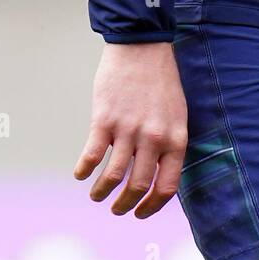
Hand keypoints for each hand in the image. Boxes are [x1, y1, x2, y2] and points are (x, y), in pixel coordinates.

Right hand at [75, 41, 187, 218]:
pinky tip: (80, 174)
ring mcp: (129, 129)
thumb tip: (158, 175)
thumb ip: (170, 143)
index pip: (167, 187)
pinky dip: (84, 171)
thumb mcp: (178, 114)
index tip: (140, 213)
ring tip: (97, 195)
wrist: (144, 46)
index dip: (152, 206)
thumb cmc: (162, 81)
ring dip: (102, 192)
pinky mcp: (105, 120)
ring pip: (113, 177)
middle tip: (117, 209)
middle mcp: (154, 138)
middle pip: (138, 187)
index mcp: (176, 139)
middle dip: (125, 205)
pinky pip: (91, 157)